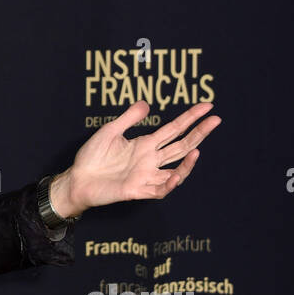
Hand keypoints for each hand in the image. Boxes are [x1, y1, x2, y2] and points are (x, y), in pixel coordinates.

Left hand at [51, 101, 220, 215]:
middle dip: (199, 133)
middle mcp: (150, 160)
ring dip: (188, 163)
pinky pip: (159, 190)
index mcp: (145, 144)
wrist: (76, 179)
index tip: (208, 106)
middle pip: (181, 146)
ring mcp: (146, 176)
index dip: (191, 118)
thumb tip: (147, 103)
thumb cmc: (91, 157)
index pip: (174, 129)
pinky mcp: (137, 190)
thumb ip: (128, 118)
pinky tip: (177, 175)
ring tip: (197, 150)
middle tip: (217, 120)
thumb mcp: (110, 131)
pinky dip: (170, 184)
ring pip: (175, 169)